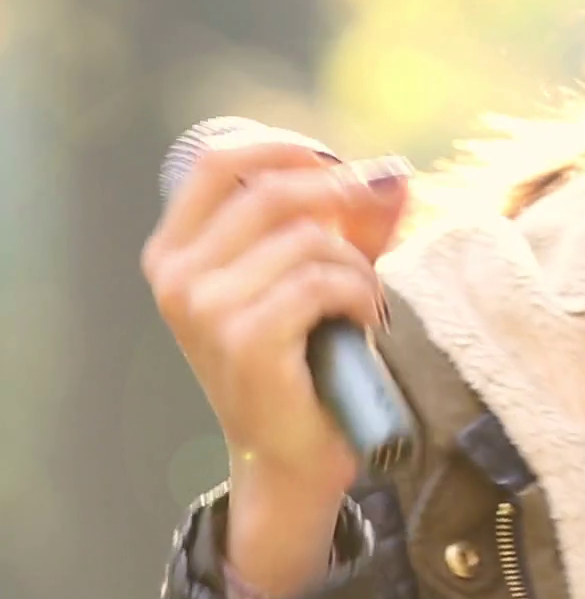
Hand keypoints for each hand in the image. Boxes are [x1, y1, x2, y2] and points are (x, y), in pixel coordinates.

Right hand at [142, 137, 409, 500]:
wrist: (292, 451)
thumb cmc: (303, 355)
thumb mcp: (307, 272)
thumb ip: (342, 219)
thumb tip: (396, 172)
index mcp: (175, 251)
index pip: (219, 161)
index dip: (285, 147)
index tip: (336, 161)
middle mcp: (177, 276)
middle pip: (274, 193)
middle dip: (343, 199)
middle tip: (380, 222)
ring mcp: (205, 309)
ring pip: (308, 240)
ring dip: (358, 265)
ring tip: (364, 299)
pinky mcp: (245, 340)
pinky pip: (322, 283)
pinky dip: (359, 295)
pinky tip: (362, 320)